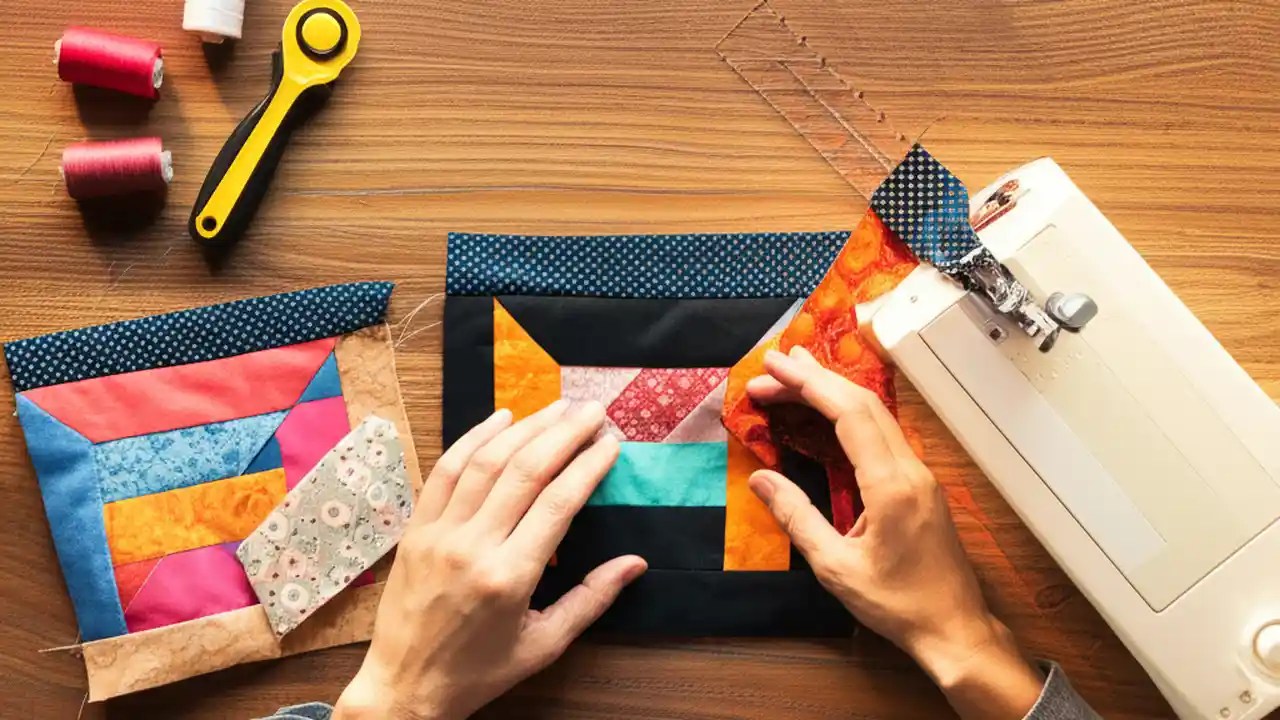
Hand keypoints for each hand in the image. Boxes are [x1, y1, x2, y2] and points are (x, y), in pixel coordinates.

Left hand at [334, 401, 646, 719]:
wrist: (404, 686)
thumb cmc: (480, 671)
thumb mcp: (544, 645)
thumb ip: (590, 600)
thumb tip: (636, 563)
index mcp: (510, 577)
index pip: (558, 502)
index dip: (588, 465)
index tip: (611, 443)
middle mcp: (473, 546)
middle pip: (525, 470)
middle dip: (564, 434)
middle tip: (592, 411)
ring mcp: (439, 533)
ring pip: (486, 462)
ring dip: (525, 428)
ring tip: (557, 408)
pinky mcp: (416, 529)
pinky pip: (446, 471)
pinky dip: (473, 439)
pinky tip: (501, 419)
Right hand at [746, 347, 1042, 719]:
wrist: (955, 630)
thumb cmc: (897, 605)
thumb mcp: (835, 567)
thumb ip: (797, 517)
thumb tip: (760, 479)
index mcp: (890, 486)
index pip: (848, 414)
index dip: (808, 384)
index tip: (773, 367)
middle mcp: (910, 470)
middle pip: (863, 404)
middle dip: (815, 379)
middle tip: (772, 365)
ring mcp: (920, 475)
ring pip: (876, 415)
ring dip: (834, 391)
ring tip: (796, 373)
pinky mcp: (920, 484)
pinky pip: (883, 433)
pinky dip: (849, 414)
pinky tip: (829, 411)